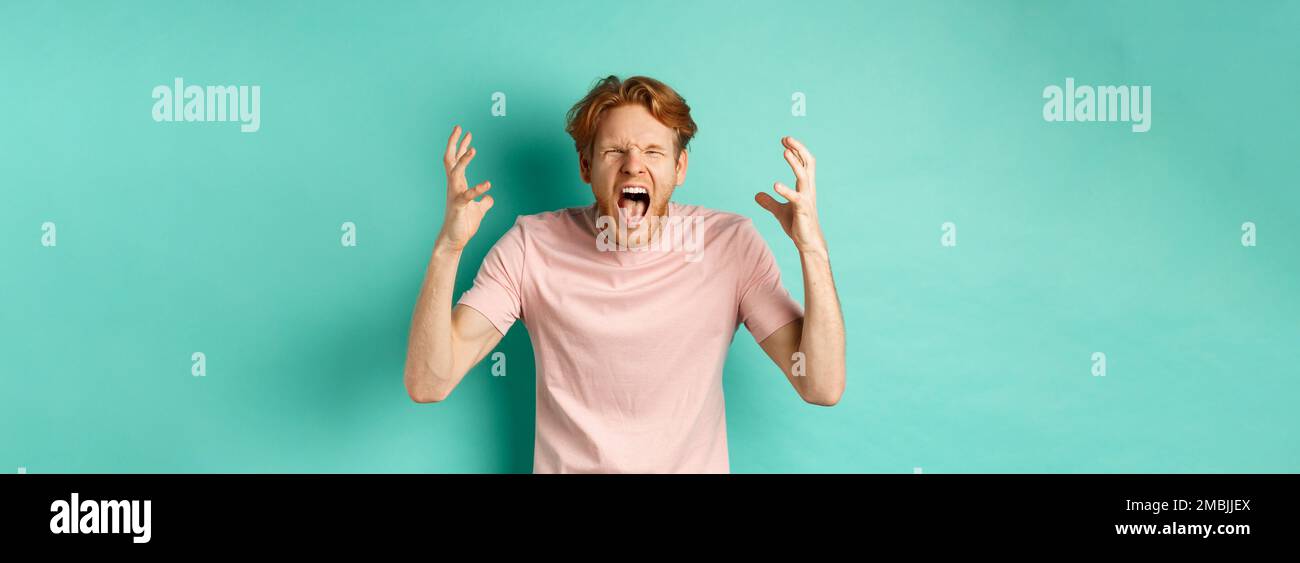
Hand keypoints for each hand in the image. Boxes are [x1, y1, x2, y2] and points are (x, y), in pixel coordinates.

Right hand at [437, 125, 493, 250]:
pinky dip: (477, 189)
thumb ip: (483, 202)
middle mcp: (453, 187)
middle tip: (459, 128)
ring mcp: (454, 195)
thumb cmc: (463, 224)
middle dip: (454, 143)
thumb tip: (489, 198)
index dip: (461, 146)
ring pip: (455, 172)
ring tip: (473, 149)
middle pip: (450, 160)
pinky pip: (467, 195)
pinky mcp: (458, 206)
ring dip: (464, 160)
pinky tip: (488, 184)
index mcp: (457, 185)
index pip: (456, 161)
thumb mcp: (478, 210)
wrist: (454, 240)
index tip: (467, 133)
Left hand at [755, 136, 826, 253]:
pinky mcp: (803, 210)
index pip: (804, 163)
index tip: (785, 140)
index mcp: (805, 187)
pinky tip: (775, 185)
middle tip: (786, 138)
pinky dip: (786, 190)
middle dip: (799, 149)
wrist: (808, 243)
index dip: (796, 150)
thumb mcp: (780, 211)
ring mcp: (807, 198)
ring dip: (795, 162)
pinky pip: (795, 197)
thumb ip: (769, 202)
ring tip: (785, 152)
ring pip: (804, 175)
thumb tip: (756, 195)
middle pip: (808, 163)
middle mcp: (809, 189)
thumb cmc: (797, 225)